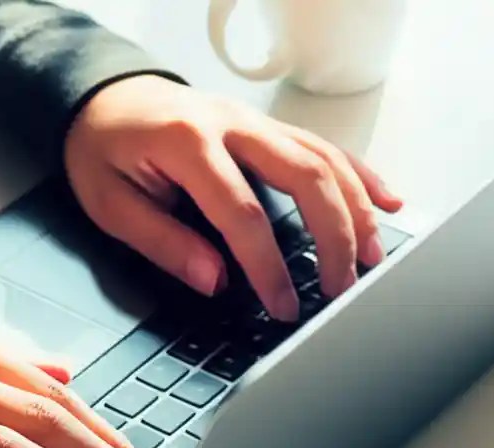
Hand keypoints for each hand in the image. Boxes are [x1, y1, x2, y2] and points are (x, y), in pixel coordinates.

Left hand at [63, 75, 403, 321]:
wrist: (105, 97)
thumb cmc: (106, 148)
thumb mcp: (110, 201)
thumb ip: (161, 241)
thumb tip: (213, 279)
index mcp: (188, 142)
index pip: (243, 211)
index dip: (268, 265)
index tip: (283, 305)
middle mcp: (233, 125)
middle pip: (306, 176)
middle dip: (334, 236)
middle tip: (341, 285)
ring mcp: (259, 122)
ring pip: (326, 160)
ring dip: (358, 210)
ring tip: (372, 257)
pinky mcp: (273, 127)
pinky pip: (328, 147)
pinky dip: (362, 176)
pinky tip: (388, 204)